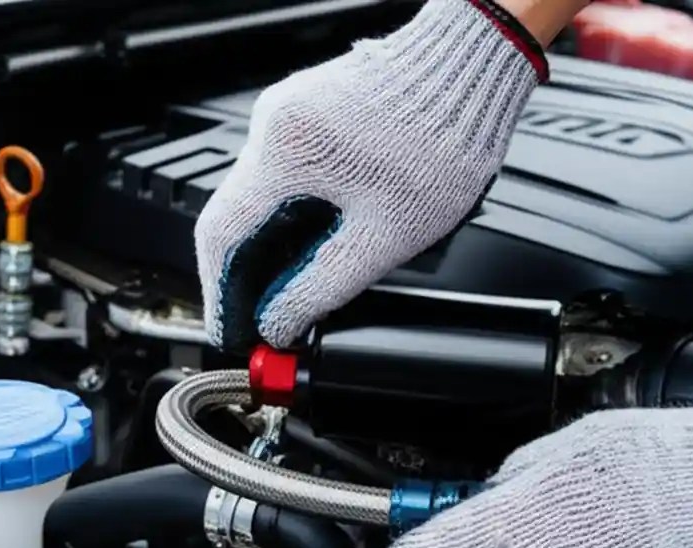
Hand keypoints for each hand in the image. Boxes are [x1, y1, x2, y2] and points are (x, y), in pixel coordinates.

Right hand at [193, 0, 546, 350]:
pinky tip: (315, 240)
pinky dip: (290, 213)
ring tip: (292, 289)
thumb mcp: (383, 236)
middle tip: (263, 320)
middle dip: (245, 275)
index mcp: (283, 153)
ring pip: (259, 194)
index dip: (220, 293)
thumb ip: (323, 286)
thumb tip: (280, 322)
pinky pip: (283, 172)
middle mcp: (273, 124)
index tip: (230, 329)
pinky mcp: (310, 110)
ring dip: (270, 245)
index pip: (220, 235)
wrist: (471, 74)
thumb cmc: (443, 138)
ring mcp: (289, 112)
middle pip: (234, 214)